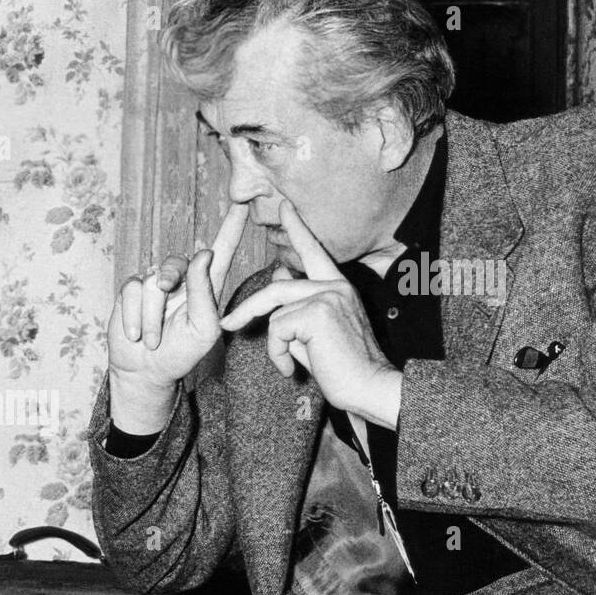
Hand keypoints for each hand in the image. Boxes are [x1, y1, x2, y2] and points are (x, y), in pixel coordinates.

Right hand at [107, 201, 249, 432]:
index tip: (243, 203)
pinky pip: (132, 291)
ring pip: (153, 282)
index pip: (221, 250)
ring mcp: (154, 282)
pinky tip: (136, 334)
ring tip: (154, 339)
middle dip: (170, 289)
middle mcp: (182, 279)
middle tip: (167, 319)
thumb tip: (203, 254)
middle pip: (178, 263)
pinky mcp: (131, 291)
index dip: (231, 227)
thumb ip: (205, 292)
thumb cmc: (182, 352)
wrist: (146, 371)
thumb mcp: (203, 330)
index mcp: (206, 287)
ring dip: (152, 318)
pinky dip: (134, 317)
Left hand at [219, 199, 401, 428]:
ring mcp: (327, 296)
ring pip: (274, 312)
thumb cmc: (343, 367)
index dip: (297, 229)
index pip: (313, 251)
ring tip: (285, 365)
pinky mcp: (317, 313)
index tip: (284, 207)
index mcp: (337, 287)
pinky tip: (293, 369)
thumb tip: (279, 272)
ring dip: (274, 345)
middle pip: (275, 287)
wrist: (369, 387)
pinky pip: (277, 330)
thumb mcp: (314, 333)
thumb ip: (296, 306)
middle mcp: (334, 285)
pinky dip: (277, 354)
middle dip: (246, 309)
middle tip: (226, 325)